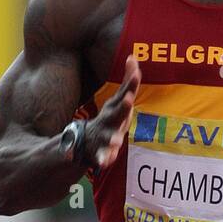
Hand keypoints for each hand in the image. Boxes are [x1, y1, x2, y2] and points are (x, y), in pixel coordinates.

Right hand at [84, 54, 140, 168]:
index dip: (131, 84)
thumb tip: (132, 57)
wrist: (85, 141)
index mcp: (114, 108)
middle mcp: (108, 120)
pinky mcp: (99, 152)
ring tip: (116, 142)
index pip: (125, 94)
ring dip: (112, 139)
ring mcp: (102, 136)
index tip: (137, 72)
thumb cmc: (109, 119)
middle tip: (129, 101)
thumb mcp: (118, 100)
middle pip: (117, 113)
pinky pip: (101, 157)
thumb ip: (127, 82)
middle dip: (123, 107)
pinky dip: (102, 159)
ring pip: (108, 137)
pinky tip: (104, 163)